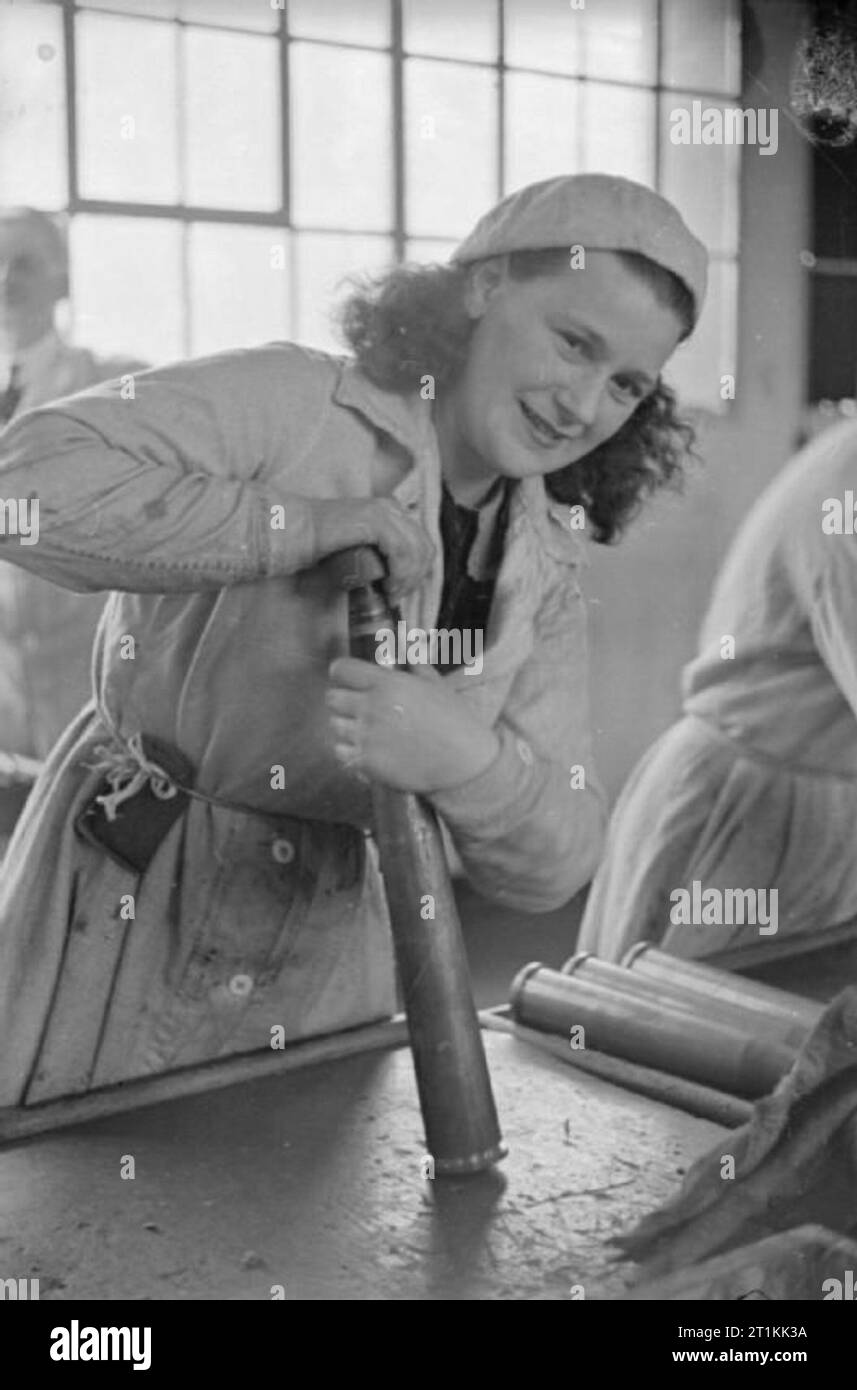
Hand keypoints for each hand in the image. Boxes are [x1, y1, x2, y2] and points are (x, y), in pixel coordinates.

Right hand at [310, 497, 434, 600]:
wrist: (293, 532)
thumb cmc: (319, 545)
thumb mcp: (360, 551)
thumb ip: (380, 558)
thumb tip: (398, 584)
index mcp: (391, 511)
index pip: (422, 543)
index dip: (418, 571)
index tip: (399, 591)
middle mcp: (391, 508)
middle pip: (425, 547)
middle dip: (416, 577)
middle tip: (395, 596)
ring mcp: (384, 511)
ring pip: (418, 550)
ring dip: (408, 579)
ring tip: (390, 594)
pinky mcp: (375, 520)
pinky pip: (403, 551)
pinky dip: (400, 573)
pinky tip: (387, 586)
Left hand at [326, 658, 500, 792]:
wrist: (464, 764)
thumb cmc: (455, 721)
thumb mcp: (437, 685)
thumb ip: (415, 663)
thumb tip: (406, 643)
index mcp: (387, 684)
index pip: (341, 669)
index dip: (342, 673)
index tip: (347, 679)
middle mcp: (371, 708)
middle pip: (332, 699)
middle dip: (344, 701)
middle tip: (360, 708)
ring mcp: (366, 737)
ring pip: (335, 726)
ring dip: (347, 727)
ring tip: (368, 731)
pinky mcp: (365, 763)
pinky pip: (341, 752)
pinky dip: (350, 751)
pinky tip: (369, 750)